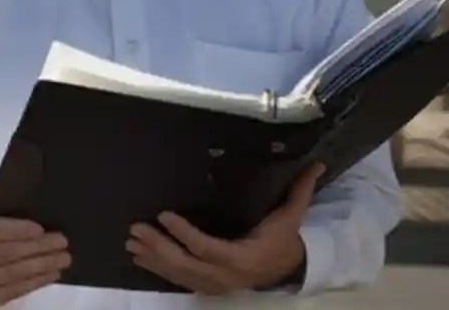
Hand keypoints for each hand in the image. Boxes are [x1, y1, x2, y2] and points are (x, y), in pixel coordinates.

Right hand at [0, 215, 70, 307]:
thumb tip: (38, 228)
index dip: (15, 229)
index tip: (39, 229)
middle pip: (4, 252)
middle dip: (37, 247)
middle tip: (61, 241)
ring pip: (12, 273)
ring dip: (42, 265)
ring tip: (62, 258)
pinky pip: (14, 291)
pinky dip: (36, 281)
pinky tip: (51, 273)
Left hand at [126, 161, 323, 295]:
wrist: (286, 269)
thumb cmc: (283, 238)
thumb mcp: (292, 215)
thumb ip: (299, 190)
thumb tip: (317, 163)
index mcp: (243, 258)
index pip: (207, 247)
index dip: (184, 234)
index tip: (164, 215)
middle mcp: (225, 276)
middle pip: (185, 264)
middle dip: (158, 247)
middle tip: (136, 228)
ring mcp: (214, 284)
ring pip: (178, 273)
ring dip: (152, 257)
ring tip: (131, 239)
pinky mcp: (206, 286)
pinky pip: (178, 280)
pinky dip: (157, 268)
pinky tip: (139, 256)